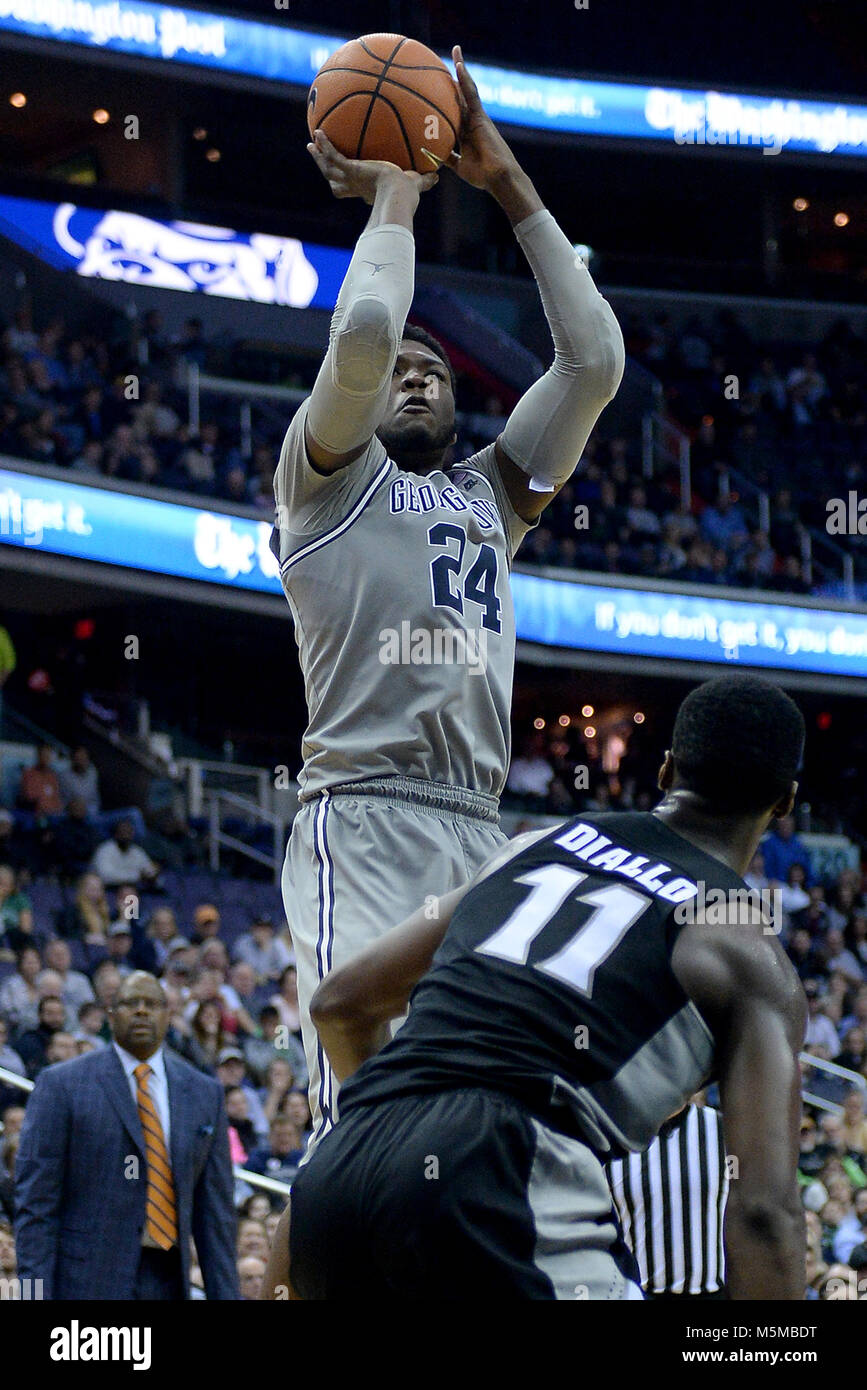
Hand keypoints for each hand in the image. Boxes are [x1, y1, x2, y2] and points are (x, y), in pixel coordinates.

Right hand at [307, 129, 438, 204]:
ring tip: (311, 145)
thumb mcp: (417, 183)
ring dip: (319, 158)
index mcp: (368, 191)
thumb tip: (438, 176)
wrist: (398, 193)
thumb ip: (425, 180)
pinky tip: (318, 133)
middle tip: (321, 162)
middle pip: (336, 183)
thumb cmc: (407, 193)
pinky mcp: (349, 170)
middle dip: (328, 172)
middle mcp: (356, 187)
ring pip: (328, 169)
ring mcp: (350, 179)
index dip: (350, 185)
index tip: (349, 180)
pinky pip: (333, 156)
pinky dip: (325, 146)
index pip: (355, 190)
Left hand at [446, 45, 518, 189]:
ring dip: (461, 69)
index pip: (453, 110)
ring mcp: (477, 116)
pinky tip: (459, 65)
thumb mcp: (459, 166)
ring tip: (456, 51)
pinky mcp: (481, 116)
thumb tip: (431, 153)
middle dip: (453, 79)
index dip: (445, 98)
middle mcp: (471, 120)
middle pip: (460, 94)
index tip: (435, 86)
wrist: (498, 177)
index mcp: (465, 131)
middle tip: (443, 62)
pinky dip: (465, 79)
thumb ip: (448, 157)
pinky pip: (472, 93)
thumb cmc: (482, 176)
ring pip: (467, 88)